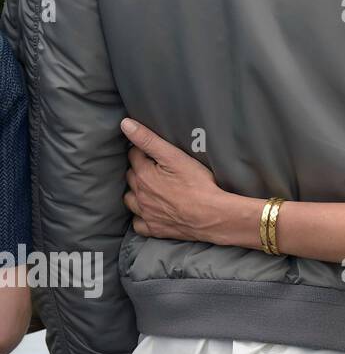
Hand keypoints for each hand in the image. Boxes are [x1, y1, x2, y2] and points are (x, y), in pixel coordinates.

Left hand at [121, 118, 225, 244]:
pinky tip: (149, 212)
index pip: (134, 156)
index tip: (153, 151)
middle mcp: (140, 194)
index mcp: (143, 175)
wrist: (210, 216)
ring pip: (130, 200)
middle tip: (154, 167)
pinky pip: (138, 223)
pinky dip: (140, 217)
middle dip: (138, 170)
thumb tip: (125, 124)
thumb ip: (149, 140)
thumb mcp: (175, 156)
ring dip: (136, 193)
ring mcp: (145, 213)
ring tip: (148, 188)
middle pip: (131, 177)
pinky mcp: (154, 229)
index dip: (143, 151)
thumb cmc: (197, 184)